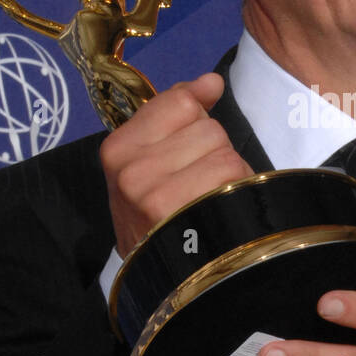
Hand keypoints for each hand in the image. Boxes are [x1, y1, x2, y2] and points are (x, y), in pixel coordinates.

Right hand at [99, 72, 252, 255]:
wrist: (155, 274)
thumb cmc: (158, 212)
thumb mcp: (150, 158)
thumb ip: (177, 112)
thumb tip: (212, 82)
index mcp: (118, 148)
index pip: (180, 102)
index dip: (196, 122)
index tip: (185, 152)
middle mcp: (131, 170)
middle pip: (208, 128)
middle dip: (213, 153)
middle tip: (196, 185)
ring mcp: (154, 195)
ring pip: (224, 151)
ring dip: (228, 173)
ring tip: (208, 199)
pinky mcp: (184, 214)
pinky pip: (232, 175)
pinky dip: (237, 190)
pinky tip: (219, 211)